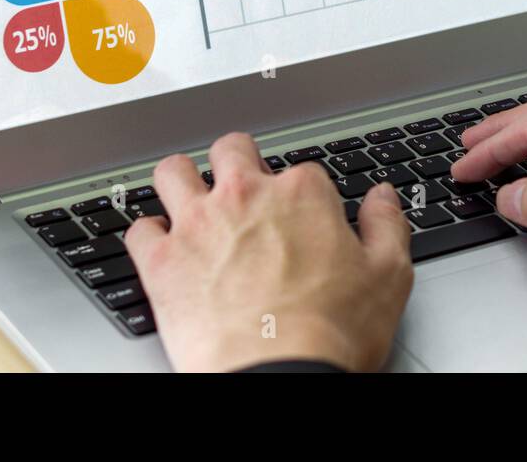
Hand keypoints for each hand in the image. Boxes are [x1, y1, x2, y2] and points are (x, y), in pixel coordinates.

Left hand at [124, 134, 412, 371]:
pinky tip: (160, 248)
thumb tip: (382, 197)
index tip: (303, 215)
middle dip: (236, 162)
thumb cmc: (330, 332)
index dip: (302, 193)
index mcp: (301, 193)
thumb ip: (386, 225)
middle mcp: (244, 196)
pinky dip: (148, 236)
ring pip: (173, 171)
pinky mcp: (161, 261)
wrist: (278, 377)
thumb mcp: (388, 276)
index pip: (300, 170)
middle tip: (242, 189)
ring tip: (189, 200)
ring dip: (181, 182)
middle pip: (230, 149)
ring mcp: (197, 224)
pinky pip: (138, 229)